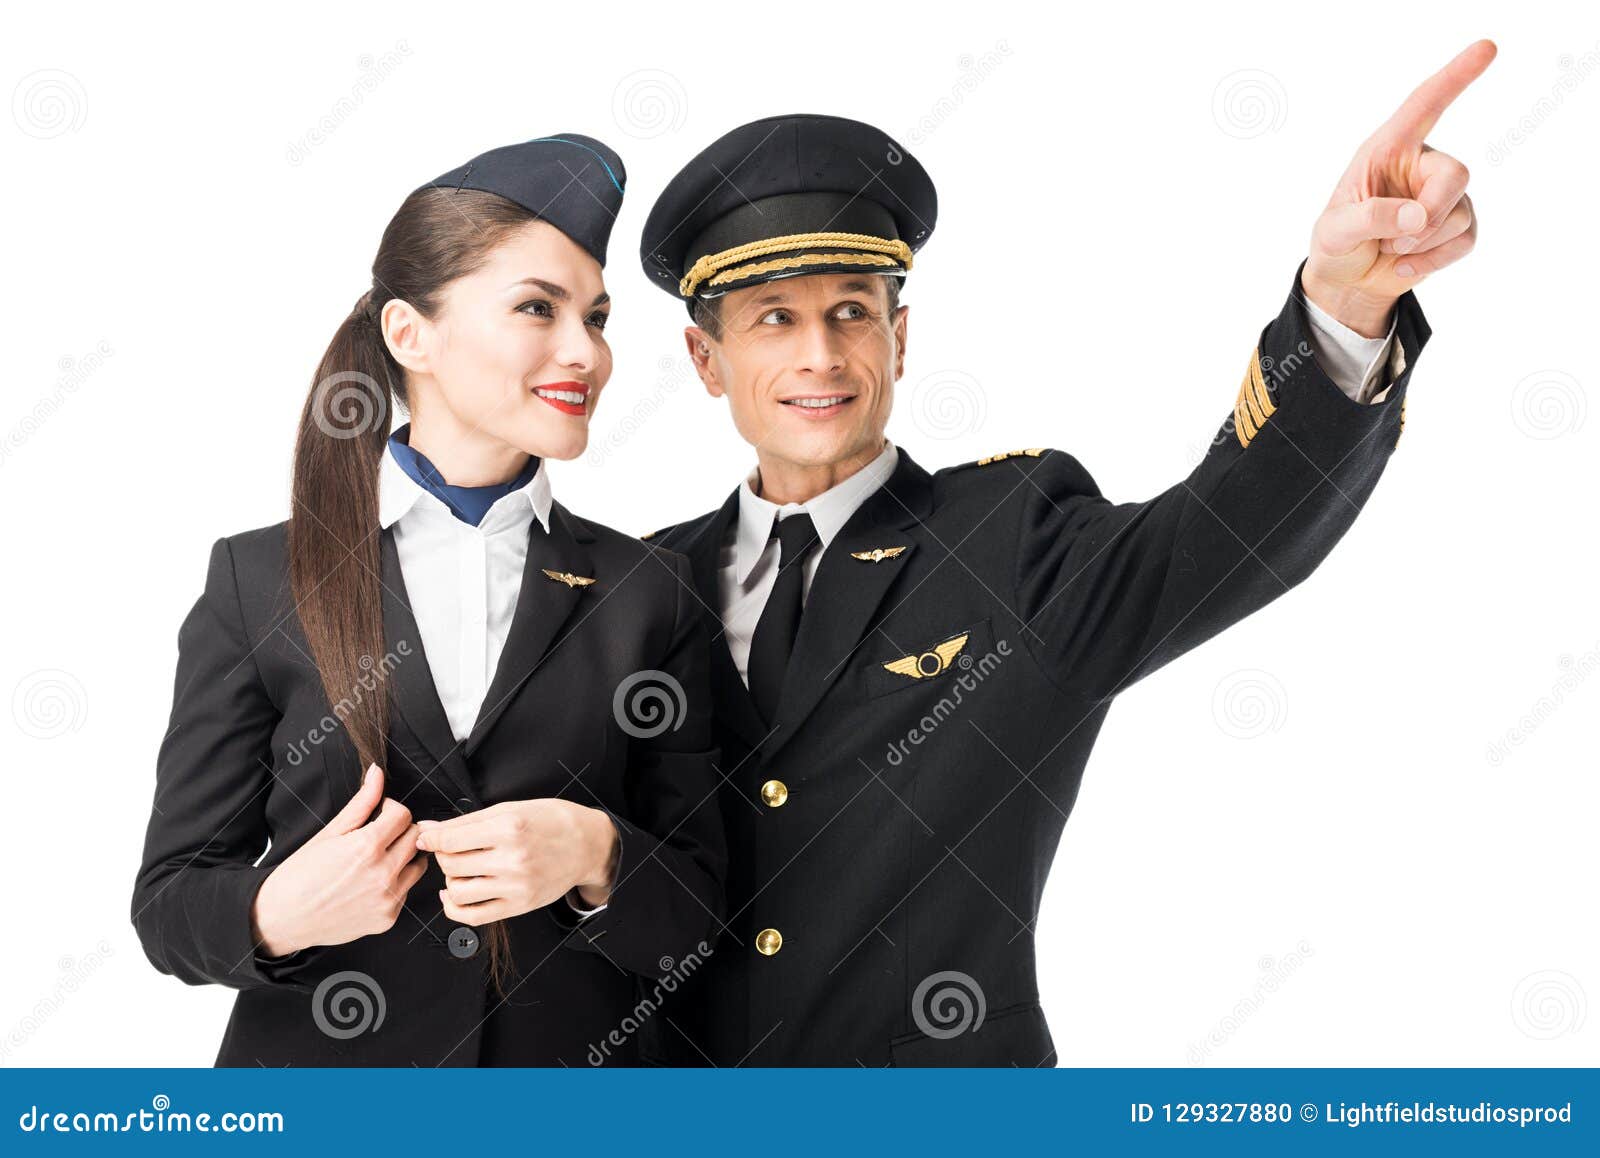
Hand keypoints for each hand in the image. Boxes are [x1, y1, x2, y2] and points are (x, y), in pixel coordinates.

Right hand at [250, 763, 428, 955]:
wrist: (282, 918)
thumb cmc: (300, 875)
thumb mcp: (329, 833)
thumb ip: (361, 803)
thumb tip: (377, 774)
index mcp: (366, 848)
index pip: (404, 815)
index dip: (391, 810)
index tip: (379, 815)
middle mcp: (382, 874)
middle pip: (415, 838)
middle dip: (400, 831)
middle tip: (378, 836)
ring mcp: (388, 899)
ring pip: (418, 864)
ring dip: (404, 857)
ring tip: (377, 859)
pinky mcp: (389, 918)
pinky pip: (406, 890)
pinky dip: (396, 882)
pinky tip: (372, 882)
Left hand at [416, 799, 618, 925]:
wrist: (587, 845)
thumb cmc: (550, 821)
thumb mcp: (510, 809)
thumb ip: (466, 821)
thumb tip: (427, 829)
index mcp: (509, 828)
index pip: (450, 839)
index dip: (430, 838)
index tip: (426, 838)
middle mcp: (513, 859)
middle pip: (451, 864)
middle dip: (443, 855)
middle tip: (452, 849)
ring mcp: (516, 886)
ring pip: (457, 890)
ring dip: (450, 879)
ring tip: (460, 870)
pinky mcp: (519, 906)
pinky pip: (473, 916)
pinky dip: (454, 908)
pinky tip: (454, 894)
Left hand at [1302, 39, 1494, 336]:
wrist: (1347, 281)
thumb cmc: (1336, 244)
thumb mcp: (1335, 231)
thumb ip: (1369, 218)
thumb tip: (1417, 215)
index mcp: (1389, 150)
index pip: (1425, 105)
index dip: (1456, 77)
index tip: (1487, 48)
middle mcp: (1421, 166)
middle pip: (1456, 174)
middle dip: (1433, 211)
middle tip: (1399, 238)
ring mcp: (1442, 195)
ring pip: (1459, 213)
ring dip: (1421, 243)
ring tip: (1388, 249)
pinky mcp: (1456, 226)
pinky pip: (1465, 240)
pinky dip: (1432, 261)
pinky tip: (1402, 266)